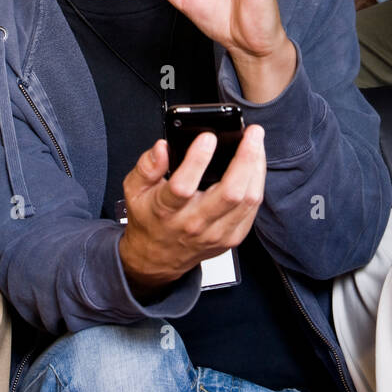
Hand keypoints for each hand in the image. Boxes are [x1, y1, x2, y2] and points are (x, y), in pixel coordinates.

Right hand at [119, 127, 265, 290]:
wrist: (157, 258)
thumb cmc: (149, 219)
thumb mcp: (134, 190)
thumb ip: (146, 166)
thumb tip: (161, 148)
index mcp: (167, 210)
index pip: (184, 186)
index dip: (197, 160)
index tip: (208, 137)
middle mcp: (195, 223)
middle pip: (230, 193)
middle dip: (245, 158)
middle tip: (252, 133)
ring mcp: (217, 233)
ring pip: (248, 200)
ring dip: (256, 168)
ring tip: (256, 143)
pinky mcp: (232, 237)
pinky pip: (252, 208)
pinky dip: (257, 183)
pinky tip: (255, 165)